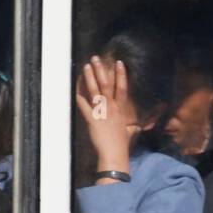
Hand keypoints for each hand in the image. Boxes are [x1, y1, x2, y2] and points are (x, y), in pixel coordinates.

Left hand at [74, 56, 134, 179]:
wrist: (114, 153)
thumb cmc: (122, 145)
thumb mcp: (130, 133)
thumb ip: (132, 127)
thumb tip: (137, 126)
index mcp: (121, 110)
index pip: (122, 88)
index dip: (121, 75)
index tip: (119, 63)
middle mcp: (111, 107)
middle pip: (106, 84)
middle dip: (101, 70)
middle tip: (96, 59)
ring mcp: (101, 112)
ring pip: (95, 90)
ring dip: (90, 77)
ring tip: (86, 67)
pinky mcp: (91, 119)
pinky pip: (83, 105)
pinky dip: (79, 97)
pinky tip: (75, 89)